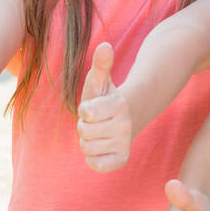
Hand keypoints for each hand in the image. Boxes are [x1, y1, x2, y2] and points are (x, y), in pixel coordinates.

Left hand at [77, 42, 132, 172]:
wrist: (125, 119)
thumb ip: (100, 65)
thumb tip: (104, 45)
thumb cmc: (105, 99)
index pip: (86, 113)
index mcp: (118, 105)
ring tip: (98, 134)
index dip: (84, 111)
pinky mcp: (121, 159)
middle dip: (84, 127)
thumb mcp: (99, 82)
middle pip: (84, 131)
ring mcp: (124, 143)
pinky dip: (93, 158)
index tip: (93, 108)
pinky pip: (96, 165)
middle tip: (95, 122)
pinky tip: (100, 148)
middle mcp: (124, 125)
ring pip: (87, 148)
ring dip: (88, 141)